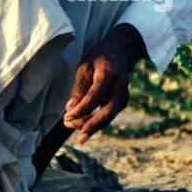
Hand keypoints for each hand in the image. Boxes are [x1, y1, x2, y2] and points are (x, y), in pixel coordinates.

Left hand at [61, 26, 143, 142]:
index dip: (80, 110)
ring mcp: (124, 94)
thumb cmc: (98, 59)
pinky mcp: (123, 101)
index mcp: (109, 74)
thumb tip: (71, 109)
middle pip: (108, 112)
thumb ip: (79, 88)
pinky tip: (82, 123)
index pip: (94, 97)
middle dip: (92, 126)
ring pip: (110, 117)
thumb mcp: (84, 67)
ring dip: (92, 126)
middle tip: (80, 139)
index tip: (66, 116)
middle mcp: (120, 85)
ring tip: (72, 126)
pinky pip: (110, 116)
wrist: (119, 52)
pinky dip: (96, 122)